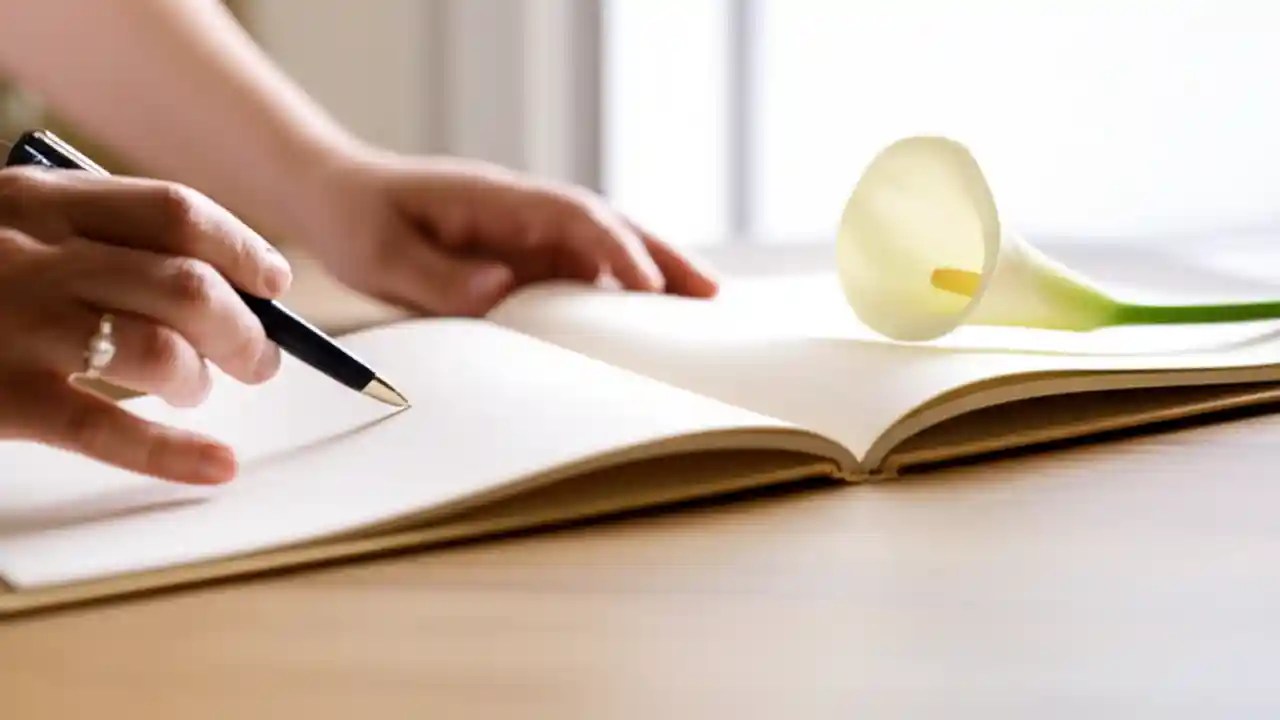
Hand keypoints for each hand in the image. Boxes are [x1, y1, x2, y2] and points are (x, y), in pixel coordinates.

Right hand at [0, 167, 291, 483]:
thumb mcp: (5, 223)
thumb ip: (86, 235)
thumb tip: (209, 281)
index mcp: (39, 202)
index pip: (174, 214)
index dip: (241, 249)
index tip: (272, 280)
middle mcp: (33, 257)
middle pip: (186, 286)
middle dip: (245, 328)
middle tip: (260, 358)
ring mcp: (16, 329)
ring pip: (159, 353)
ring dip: (205, 379)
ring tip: (203, 391)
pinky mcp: (1, 400)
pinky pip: (107, 431)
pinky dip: (175, 454)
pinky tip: (216, 466)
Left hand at [285, 149, 718, 315]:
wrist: (341, 198)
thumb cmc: (358, 220)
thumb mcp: (381, 255)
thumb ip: (437, 276)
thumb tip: (503, 291)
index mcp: (494, 199)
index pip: (571, 217)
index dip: (614, 250)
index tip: (649, 286)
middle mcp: (523, 210)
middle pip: (608, 225)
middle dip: (661, 257)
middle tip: (712, 295)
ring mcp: (527, 231)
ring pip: (604, 247)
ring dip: (652, 272)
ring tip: (702, 308)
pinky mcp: (523, 254)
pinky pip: (581, 271)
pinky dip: (619, 289)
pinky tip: (645, 319)